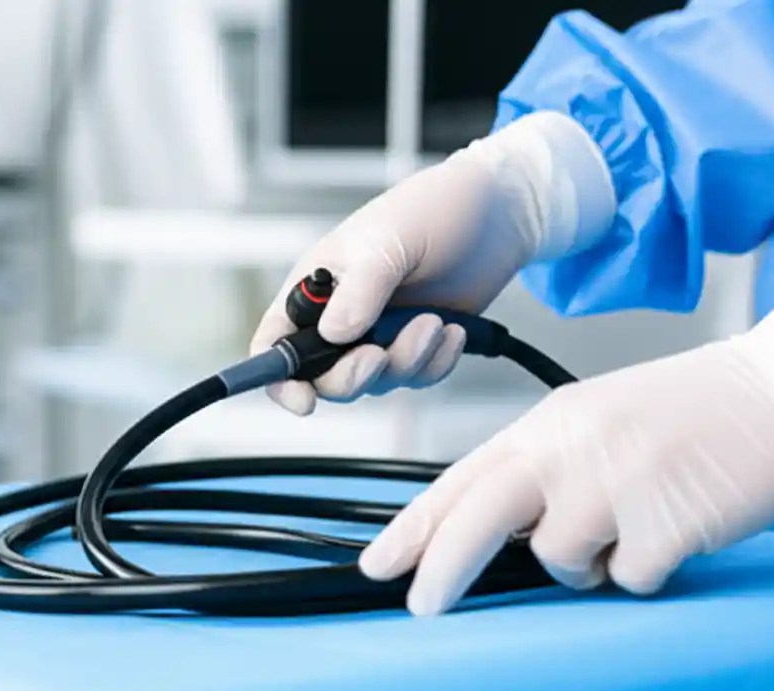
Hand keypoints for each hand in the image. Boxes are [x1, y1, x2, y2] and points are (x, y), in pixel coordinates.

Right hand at [249, 112, 614, 414]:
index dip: (276, 378)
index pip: (275, 343)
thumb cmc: (433, 208)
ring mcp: (379, 334)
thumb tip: (333, 335)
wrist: (499, 213)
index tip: (302, 399)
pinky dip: (436, 362)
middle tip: (380, 355)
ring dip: (407, 361)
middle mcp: (340, 316)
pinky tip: (453, 330)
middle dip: (353, 375)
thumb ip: (360, 290)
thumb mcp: (389, 242)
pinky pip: (416, 377)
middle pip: (324, 377)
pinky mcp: (416, 345)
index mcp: (315, 286)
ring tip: (434, 323)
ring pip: (376, 382)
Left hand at [358, 338, 773, 615]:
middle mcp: (572, 449)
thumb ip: (540, 467)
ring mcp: (617, 483)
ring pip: (561, 561)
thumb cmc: (685, 410)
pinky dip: (645, 568)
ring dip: (587, 562)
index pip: (461, 479)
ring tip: (632, 519)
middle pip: (480, 519)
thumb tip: (498, 534)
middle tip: (423, 606)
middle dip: (443, 568)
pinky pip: (629, 578)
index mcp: (548, 422)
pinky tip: (672, 526)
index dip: (414, 528)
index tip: (379, 564)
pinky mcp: (666, 522)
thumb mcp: (592, 419)